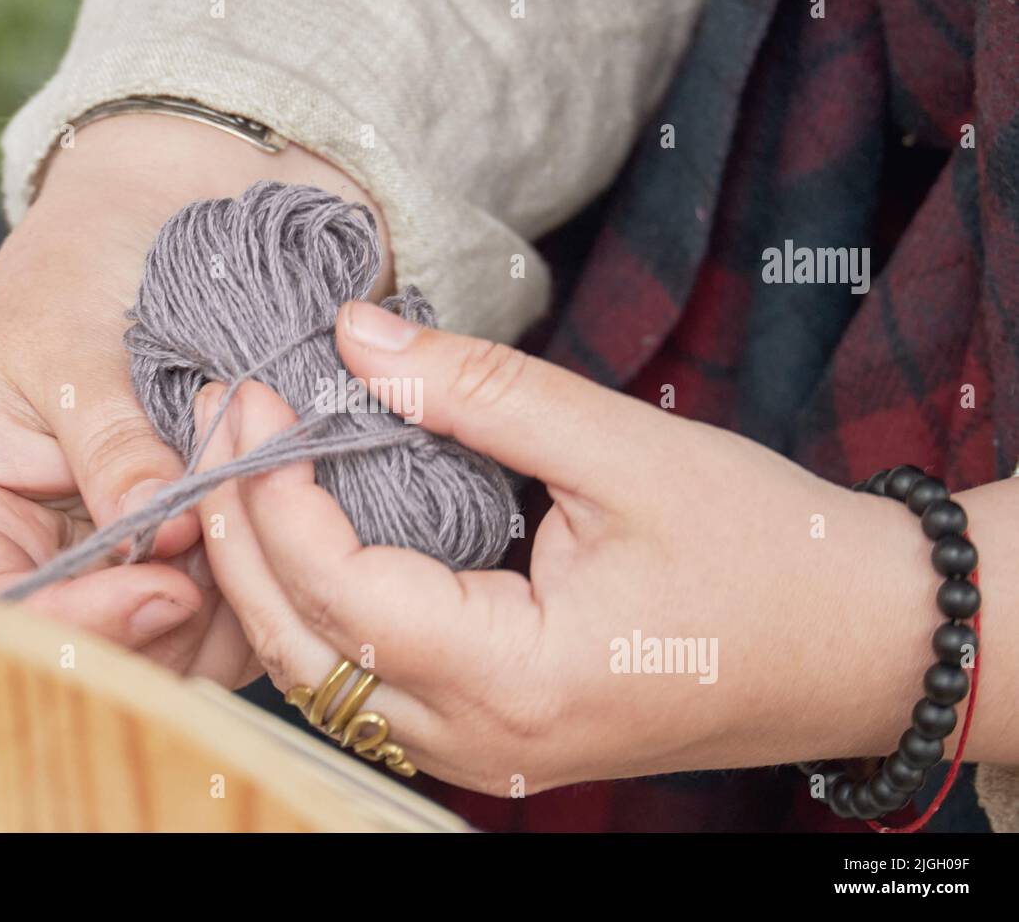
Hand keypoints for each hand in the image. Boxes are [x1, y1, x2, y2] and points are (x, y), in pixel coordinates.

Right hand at [0, 115, 389, 686]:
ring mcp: (98, 571)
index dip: (80, 624)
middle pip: (86, 648)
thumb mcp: (74, 352)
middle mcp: (18, 562)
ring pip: (161, 644)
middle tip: (237, 552)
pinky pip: (213, 615)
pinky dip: (251, 582)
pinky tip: (278, 523)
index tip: (168, 591)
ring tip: (262, 518)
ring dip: (222, 600)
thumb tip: (160, 539)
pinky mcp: (167, 565)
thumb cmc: (75, 274)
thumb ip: (114, 452)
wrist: (147, 232)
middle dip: (168, 616)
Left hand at [190, 300, 986, 793]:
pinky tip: (306, 535)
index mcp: (517, 678)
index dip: (276, 493)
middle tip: (226, 418)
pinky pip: (368, 686)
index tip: (254, 397)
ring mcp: (484, 752)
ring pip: (323, 678)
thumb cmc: (768, 553)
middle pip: (304, 648)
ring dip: (269, 574)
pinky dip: (319, 610)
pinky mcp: (494, 736)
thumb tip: (357, 334)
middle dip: (244, 532)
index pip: (339, 591)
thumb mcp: (625, 451)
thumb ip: (481, 393)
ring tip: (248, 466)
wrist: (860, 644)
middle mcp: (482, 739)